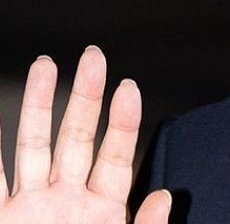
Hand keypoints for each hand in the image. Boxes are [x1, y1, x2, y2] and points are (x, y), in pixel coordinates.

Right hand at [0, 47, 170, 222]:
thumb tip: (166, 196)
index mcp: (101, 214)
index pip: (117, 156)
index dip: (123, 121)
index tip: (129, 86)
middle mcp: (64, 204)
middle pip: (76, 137)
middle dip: (84, 96)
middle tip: (93, 56)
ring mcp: (29, 210)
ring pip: (32, 146)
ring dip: (38, 106)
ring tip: (44, 65)